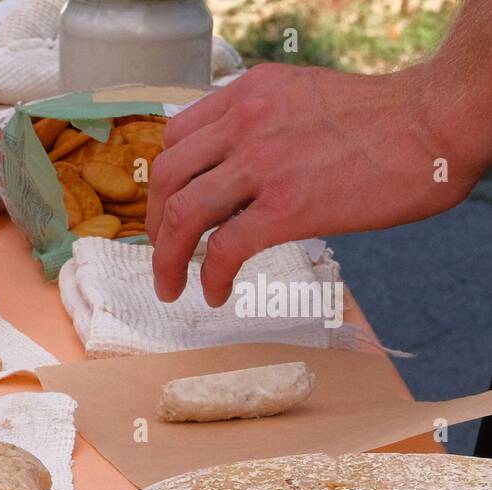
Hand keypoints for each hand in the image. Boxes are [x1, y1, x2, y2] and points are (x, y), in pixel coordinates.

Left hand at [145, 62, 486, 306]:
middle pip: (168, 177)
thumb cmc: (385, 119)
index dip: (164, 181)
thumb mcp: (303, 99)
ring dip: (165, 258)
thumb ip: (263, 126)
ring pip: (182, 214)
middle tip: (162, 253)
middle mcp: (246, 122)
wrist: (437, 121)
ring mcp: (263, 164)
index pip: (177, 137)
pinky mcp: (287, 206)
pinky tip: (215, 293)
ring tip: (171, 285)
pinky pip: (223, 249)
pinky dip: (210, 277)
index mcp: (249, 94)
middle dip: (154, 224)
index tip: (167, 209)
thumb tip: (235, 175)